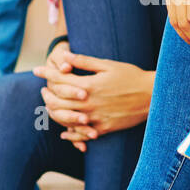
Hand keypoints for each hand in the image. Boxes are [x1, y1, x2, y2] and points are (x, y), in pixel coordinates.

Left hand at [32, 51, 154, 139]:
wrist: (152, 96)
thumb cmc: (131, 76)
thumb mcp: (108, 65)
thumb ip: (84, 61)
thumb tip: (64, 55)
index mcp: (89, 85)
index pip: (59, 79)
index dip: (46, 73)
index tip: (37, 69)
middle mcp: (89, 103)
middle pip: (57, 101)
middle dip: (46, 94)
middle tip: (43, 89)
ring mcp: (95, 118)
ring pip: (65, 118)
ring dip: (54, 112)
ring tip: (50, 106)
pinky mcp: (103, 128)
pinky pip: (81, 134)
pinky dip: (70, 134)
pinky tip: (64, 132)